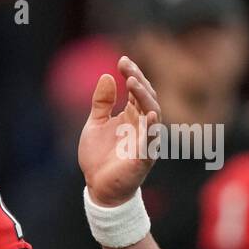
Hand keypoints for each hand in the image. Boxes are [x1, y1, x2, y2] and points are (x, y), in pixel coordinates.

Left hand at [77, 56, 161, 206]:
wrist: (98, 188)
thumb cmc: (99, 157)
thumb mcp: (95, 125)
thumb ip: (102, 102)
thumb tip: (107, 76)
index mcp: (131, 116)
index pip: (136, 91)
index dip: (132, 74)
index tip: (122, 60)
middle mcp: (142, 125)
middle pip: (147, 97)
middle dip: (138, 80)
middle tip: (127, 67)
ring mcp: (145, 140)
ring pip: (153, 114)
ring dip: (145, 98)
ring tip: (133, 82)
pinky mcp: (144, 157)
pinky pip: (152, 141)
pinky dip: (153, 128)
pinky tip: (150, 115)